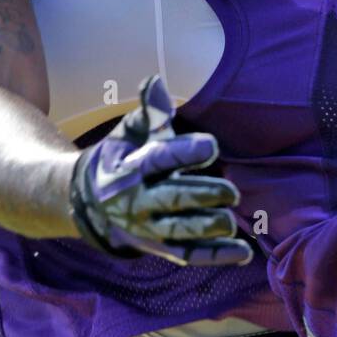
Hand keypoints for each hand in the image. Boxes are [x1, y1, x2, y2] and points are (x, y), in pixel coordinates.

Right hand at [69, 76, 250, 266]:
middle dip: (201, 196)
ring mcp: (150, 229)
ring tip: (230, 220)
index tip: (211, 145)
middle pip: (171, 200)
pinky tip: (243, 252)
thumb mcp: (129, 134)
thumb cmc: (122, 159)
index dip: (183, 152)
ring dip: (206, 228)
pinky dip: (216, 255)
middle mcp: (138, 201)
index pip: (157, 160)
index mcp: (130, 169)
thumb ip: (148, 113)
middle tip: (231, 191)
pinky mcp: (162, 247)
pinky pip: (190, 255)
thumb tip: (155, 81)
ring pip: (179, 232)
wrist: (93, 205)